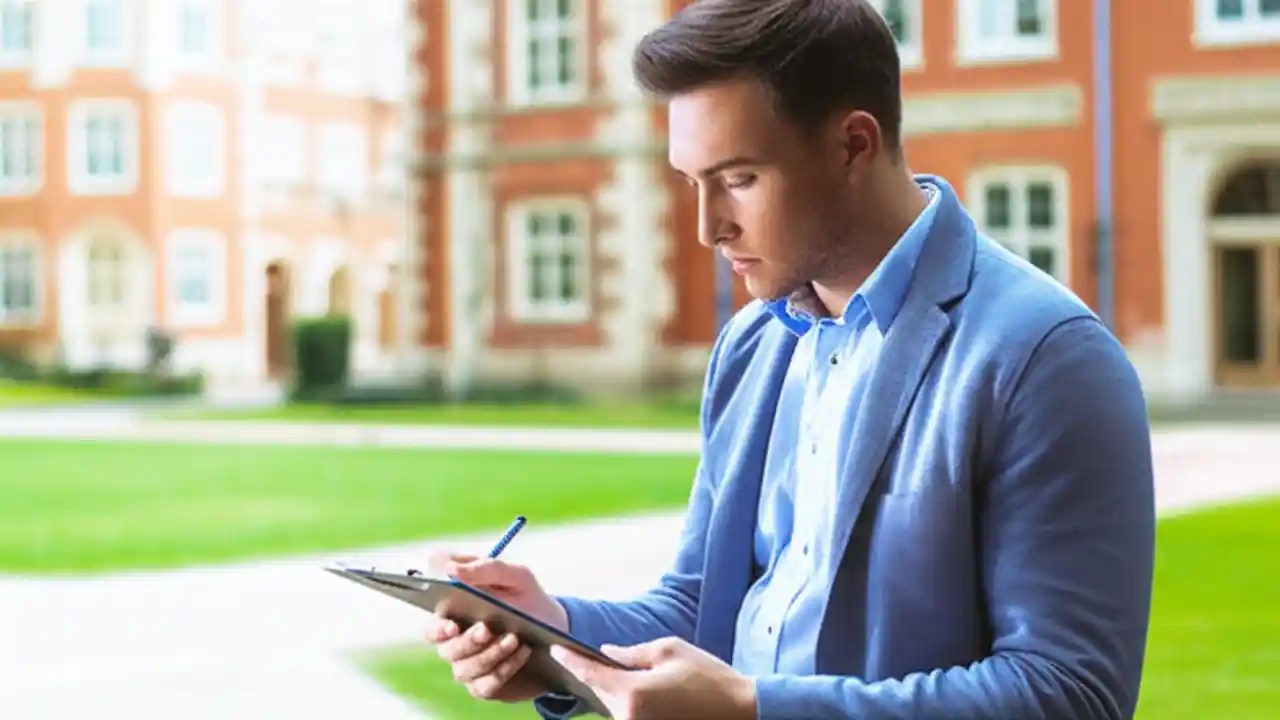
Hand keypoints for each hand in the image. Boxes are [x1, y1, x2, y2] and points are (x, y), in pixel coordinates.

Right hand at [422, 552, 568, 702]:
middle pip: (446, 650)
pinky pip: (486, 685)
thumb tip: (450, 569)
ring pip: (464, 669)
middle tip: (486, 629)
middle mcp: (457, 644)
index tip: (452, 624)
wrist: (557, 628)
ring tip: (514, 638)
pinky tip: (522, 653)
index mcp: (455, 616)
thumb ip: (485, 568)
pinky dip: (504, 669)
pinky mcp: (487, 685)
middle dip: (466, 641)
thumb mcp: (516, 577)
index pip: (433, 626)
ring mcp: (471, 666)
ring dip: (489, 654)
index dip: (437, 628)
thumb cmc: (527, 598)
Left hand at [550, 637, 756, 719]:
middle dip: (595, 674)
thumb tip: (606, 652)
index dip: (570, 660)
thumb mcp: (671, 651)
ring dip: (612, 691)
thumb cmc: (709, 677)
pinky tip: (633, 690)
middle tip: (586, 654)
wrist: (741, 711)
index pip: (590, 674)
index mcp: (632, 693)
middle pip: (600, 693)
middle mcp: (630, 717)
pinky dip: (625, 703)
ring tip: (615, 672)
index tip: (555, 649)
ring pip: (613, 707)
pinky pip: (627, 716)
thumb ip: (633, 652)